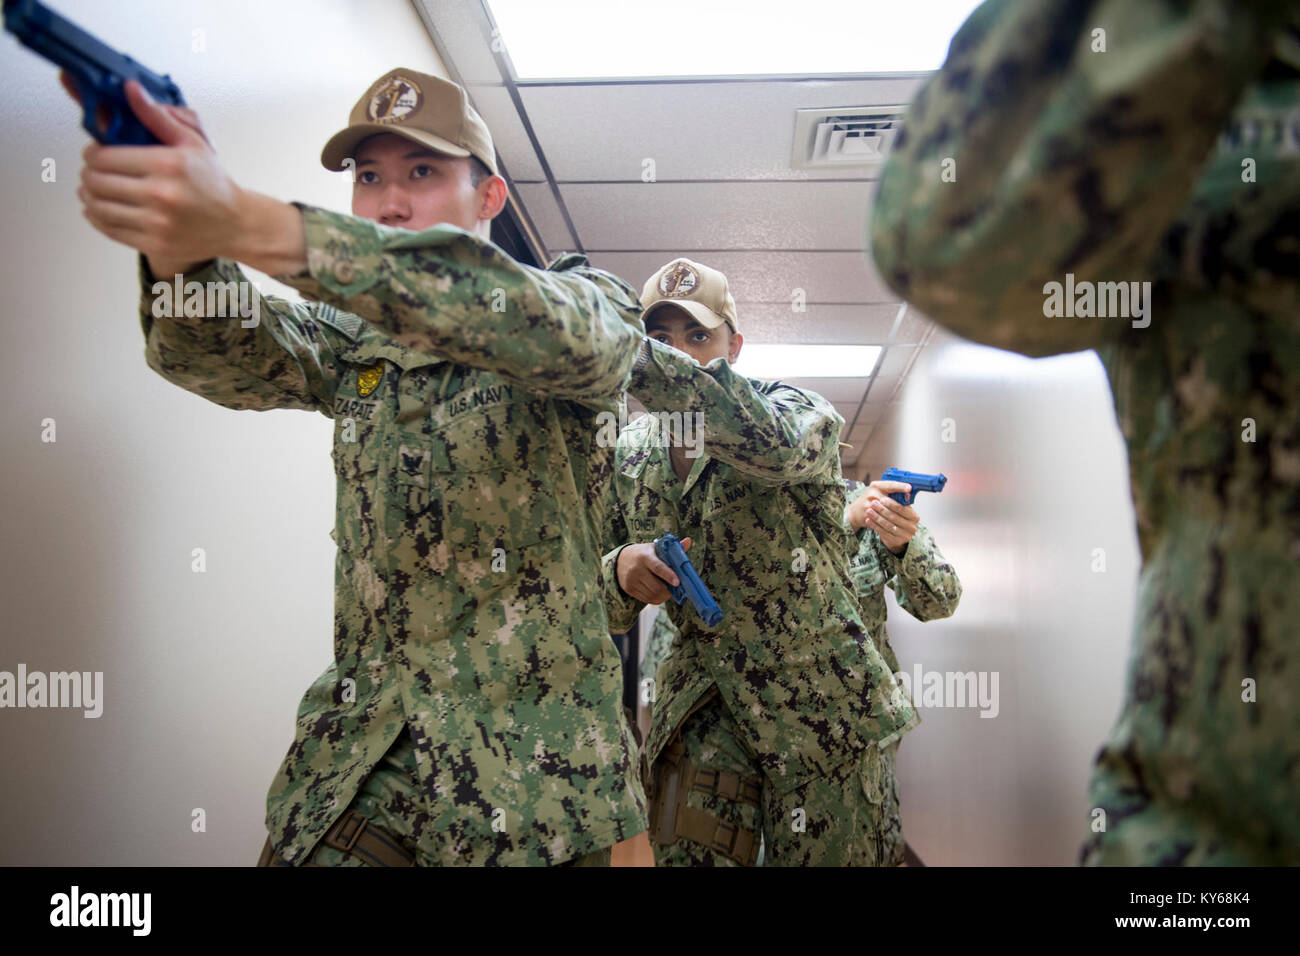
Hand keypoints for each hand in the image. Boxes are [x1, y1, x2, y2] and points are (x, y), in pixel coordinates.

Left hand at [63, 73, 241, 271]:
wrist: (236, 224)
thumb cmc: (213, 183)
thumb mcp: (192, 143)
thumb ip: (158, 116)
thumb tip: (130, 90)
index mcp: (167, 165)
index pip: (104, 157)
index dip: (92, 153)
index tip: (95, 153)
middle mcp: (161, 195)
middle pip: (96, 181)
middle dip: (88, 174)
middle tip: (93, 171)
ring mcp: (157, 223)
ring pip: (98, 207)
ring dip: (88, 196)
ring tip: (91, 189)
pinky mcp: (155, 244)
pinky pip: (110, 229)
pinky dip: (97, 218)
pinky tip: (98, 209)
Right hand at [616, 538, 692, 604]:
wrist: (620, 560)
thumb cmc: (644, 553)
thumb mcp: (655, 548)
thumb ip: (672, 548)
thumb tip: (689, 541)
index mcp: (645, 556)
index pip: (658, 567)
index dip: (669, 575)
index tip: (678, 582)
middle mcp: (637, 569)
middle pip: (656, 586)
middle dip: (669, 590)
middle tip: (675, 587)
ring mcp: (632, 580)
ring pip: (653, 595)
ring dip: (664, 595)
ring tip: (667, 589)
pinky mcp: (629, 589)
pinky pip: (647, 599)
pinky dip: (656, 598)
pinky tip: (658, 592)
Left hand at [847, 481, 917, 554]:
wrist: (896, 533)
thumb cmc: (897, 516)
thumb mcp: (900, 508)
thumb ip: (900, 500)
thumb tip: (898, 489)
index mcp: (914, 517)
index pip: (902, 508)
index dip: (891, 503)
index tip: (882, 498)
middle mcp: (912, 527)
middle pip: (894, 517)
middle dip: (882, 509)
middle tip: (873, 503)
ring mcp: (904, 536)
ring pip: (888, 525)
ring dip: (877, 517)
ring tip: (868, 511)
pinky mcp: (896, 541)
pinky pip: (883, 532)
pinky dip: (875, 525)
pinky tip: (868, 520)